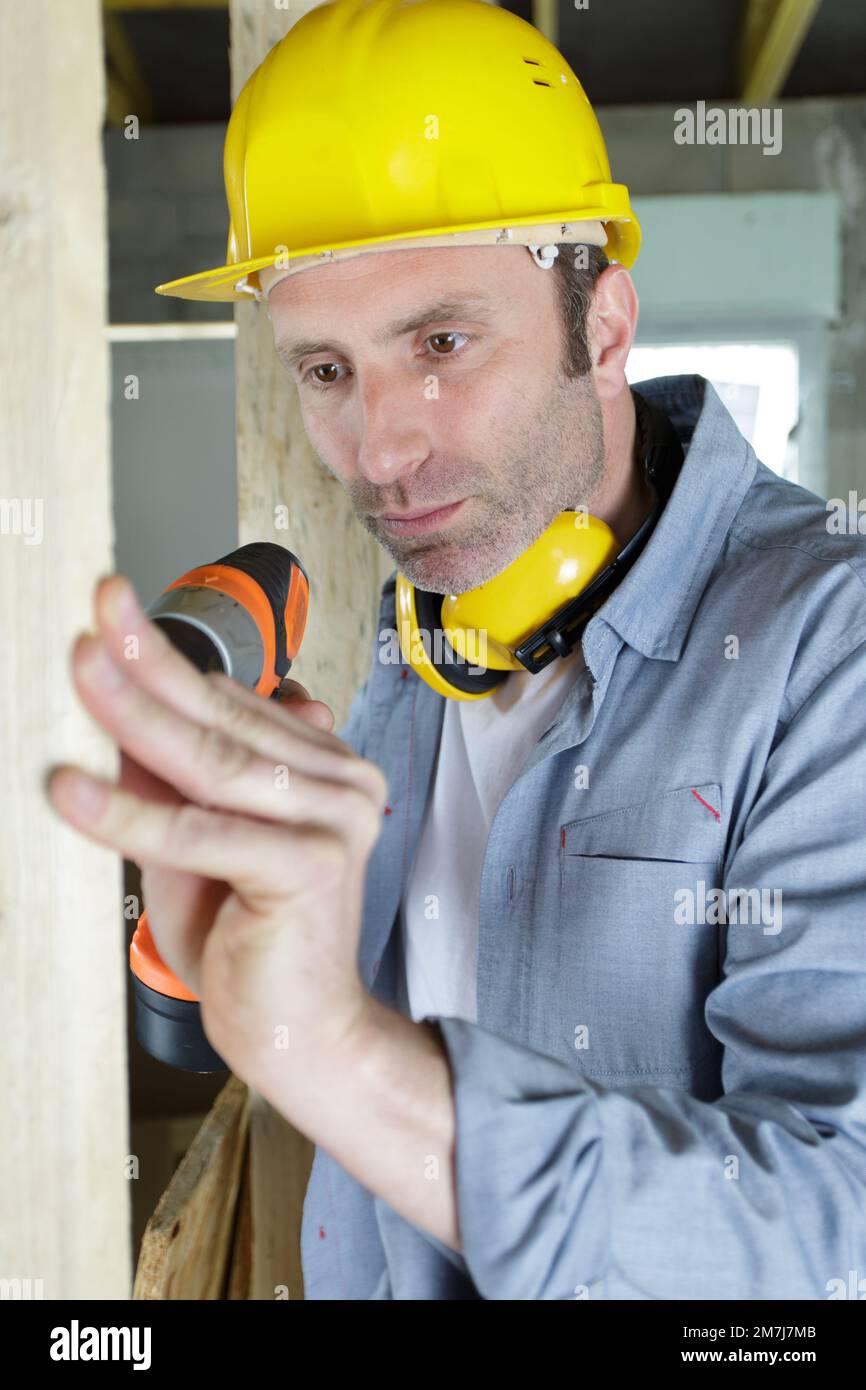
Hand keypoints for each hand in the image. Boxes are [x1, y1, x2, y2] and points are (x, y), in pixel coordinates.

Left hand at [45, 574, 386, 1079]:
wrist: (297, 1031)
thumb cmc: (246, 938)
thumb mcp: (190, 842)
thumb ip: (167, 778)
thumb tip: (114, 705)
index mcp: (322, 765)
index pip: (233, 700)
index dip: (164, 660)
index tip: (110, 615)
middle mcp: (341, 780)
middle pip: (223, 716)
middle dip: (148, 662)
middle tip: (92, 613)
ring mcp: (337, 819)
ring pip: (213, 761)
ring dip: (134, 715)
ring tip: (77, 672)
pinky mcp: (313, 865)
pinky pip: (202, 830)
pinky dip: (130, 815)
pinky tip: (70, 792)